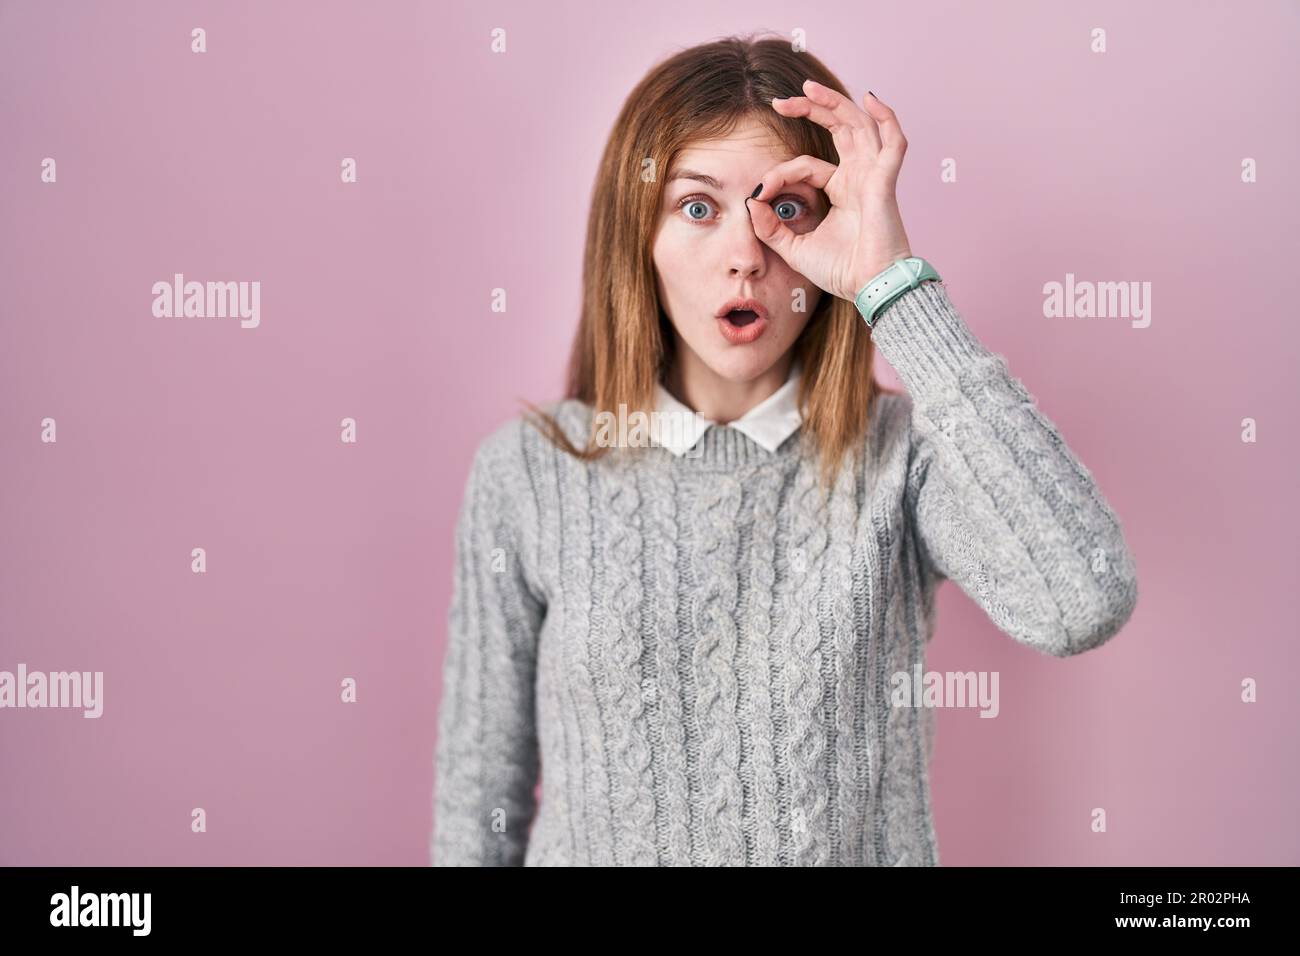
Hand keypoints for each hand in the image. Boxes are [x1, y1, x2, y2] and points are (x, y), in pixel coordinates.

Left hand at [745, 80, 913, 302]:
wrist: (869, 288)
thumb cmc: (841, 271)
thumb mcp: (794, 247)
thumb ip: (770, 227)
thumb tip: (750, 201)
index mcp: (841, 190)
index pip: (806, 166)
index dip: (779, 174)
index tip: (757, 191)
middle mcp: (858, 177)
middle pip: (838, 129)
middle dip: (811, 110)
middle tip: (781, 101)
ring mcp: (873, 176)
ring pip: (859, 125)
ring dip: (835, 103)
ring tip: (809, 88)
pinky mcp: (884, 182)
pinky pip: (893, 143)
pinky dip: (887, 118)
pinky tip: (872, 99)